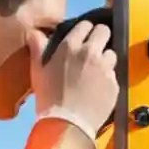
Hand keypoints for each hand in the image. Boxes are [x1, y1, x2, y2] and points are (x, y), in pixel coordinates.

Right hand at [26, 20, 117, 140]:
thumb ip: (38, 47)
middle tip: (94, 48)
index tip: (83, 37)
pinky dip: (108, 79)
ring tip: (95, 71)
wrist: (66, 123)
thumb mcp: (38, 70)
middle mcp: (89, 52)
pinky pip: (114, 75)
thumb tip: (34, 33)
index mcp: (70, 46)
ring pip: (111, 53)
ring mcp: (104, 67)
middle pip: (104, 32)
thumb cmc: (49, 98)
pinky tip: (98, 88)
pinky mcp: (114, 83)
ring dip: (105, 59)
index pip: (85, 25)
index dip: (85, 31)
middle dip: (100, 37)